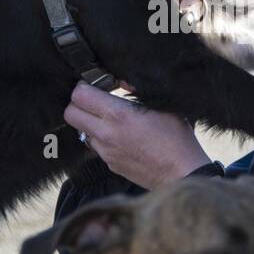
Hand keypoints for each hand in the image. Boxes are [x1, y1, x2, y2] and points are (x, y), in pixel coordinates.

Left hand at [64, 82, 211, 189]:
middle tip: (94, 100)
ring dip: (90, 122)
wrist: (182, 173)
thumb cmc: (177, 138)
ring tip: (111, 119)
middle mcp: (106, 134)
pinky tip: (122, 136)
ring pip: (81, 132)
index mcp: (118, 115)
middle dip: (78, 104)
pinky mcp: (110, 165)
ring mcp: (106, 152)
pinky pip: (96, 147)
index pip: (79, 96)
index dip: (83, 86)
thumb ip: (137, 90)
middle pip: (70, 114)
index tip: (95, 85)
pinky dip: (102, 138)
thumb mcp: (162, 105)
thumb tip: (120, 80)